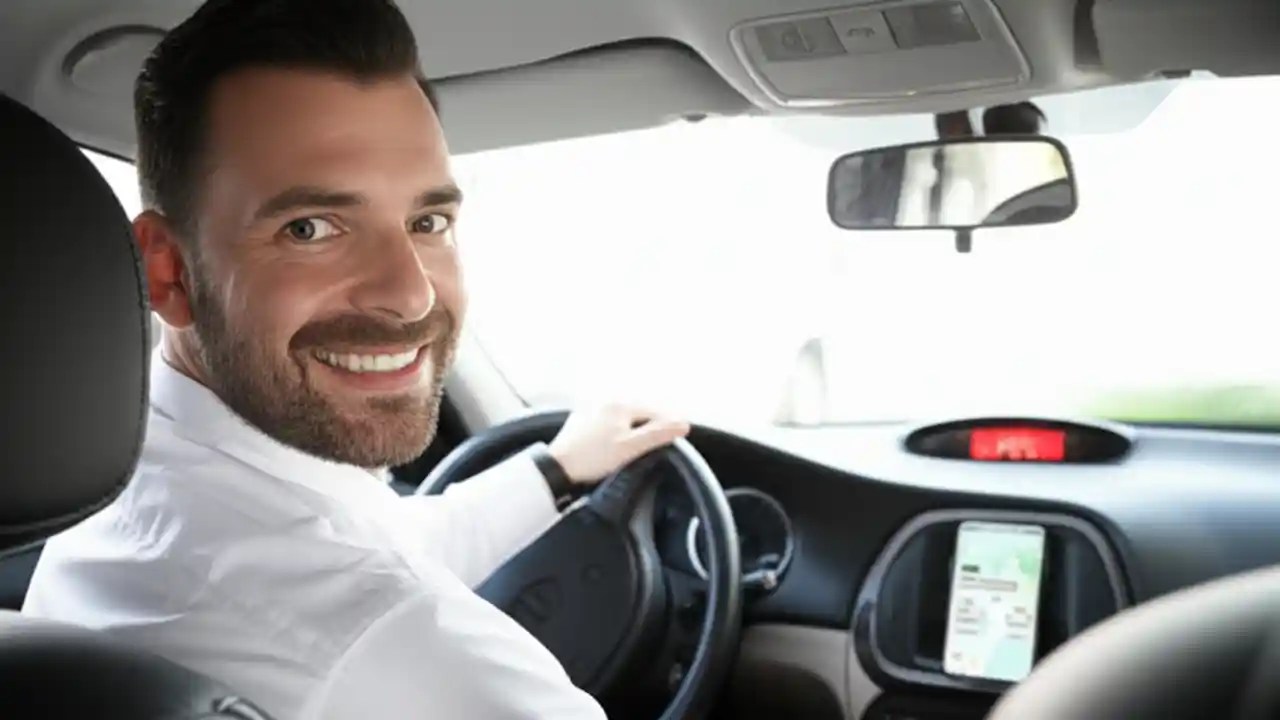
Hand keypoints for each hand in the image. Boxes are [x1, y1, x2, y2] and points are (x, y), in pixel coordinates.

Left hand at [547, 404, 690, 484]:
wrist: (556, 467)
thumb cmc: (595, 458)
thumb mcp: (631, 448)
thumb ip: (658, 434)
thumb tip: (684, 424)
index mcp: (620, 405)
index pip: (653, 413)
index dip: (666, 427)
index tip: (675, 440)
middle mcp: (604, 401)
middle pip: (636, 414)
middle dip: (648, 426)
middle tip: (656, 445)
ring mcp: (589, 410)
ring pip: (619, 418)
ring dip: (630, 429)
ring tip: (635, 447)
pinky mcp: (577, 421)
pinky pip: (604, 423)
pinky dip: (613, 431)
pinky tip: (611, 445)